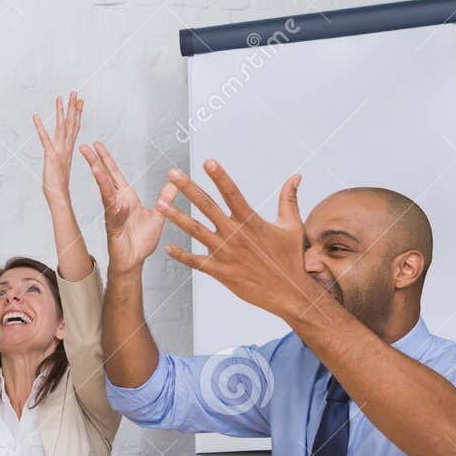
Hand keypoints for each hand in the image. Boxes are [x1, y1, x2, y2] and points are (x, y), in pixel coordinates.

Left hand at [34, 91, 81, 203]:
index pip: (75, 127)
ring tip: (60, 97)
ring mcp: (60, 151)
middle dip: (72, 107)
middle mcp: (66, 147)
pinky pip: (45, 139)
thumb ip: (62, 158)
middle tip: (74, 92)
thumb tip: (61, 154)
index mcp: (69, 149)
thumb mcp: (60, 166)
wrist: (59, 196)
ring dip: (60, 111)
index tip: (79, 102)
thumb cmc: (58, 184)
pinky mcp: (51, 156)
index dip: (77, 114)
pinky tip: (36, 117)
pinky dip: (40, 127)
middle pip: (72, 123)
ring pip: (62, 127)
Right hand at [81, 141, 172, 274]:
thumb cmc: (142, 240)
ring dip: (101, 182)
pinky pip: (116, 218)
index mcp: (126, 197)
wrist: (135, 261)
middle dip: (95, 163)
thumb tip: (175, 182)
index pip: (114, 174)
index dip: (106, 159)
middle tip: (85, 148)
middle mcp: (117, 203)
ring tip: (95, 168)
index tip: (97, 145)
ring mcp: (113, 216)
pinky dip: (118, 211)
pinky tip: (119, 205)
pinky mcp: (114, 230)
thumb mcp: (158, 215)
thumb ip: (165, 198)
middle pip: (105, 179)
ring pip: (106, 195)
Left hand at [159, 162, 322, 321]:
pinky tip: (167, 247)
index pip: (232, 193)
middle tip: (172, 174)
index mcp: (251, 222)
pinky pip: (196, 262)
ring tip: (160, 204)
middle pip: (207, 207)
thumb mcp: (292, 226)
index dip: (220, 177)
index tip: (208, 162)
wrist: (288, 292)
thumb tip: (296, 176)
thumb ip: (289, 199)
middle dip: (188, 189)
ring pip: (195, 231)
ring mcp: (225, 253)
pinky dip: (181, 255)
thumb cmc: (290, 259)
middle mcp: (235, 235)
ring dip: (176, 217)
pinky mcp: (220, 272)